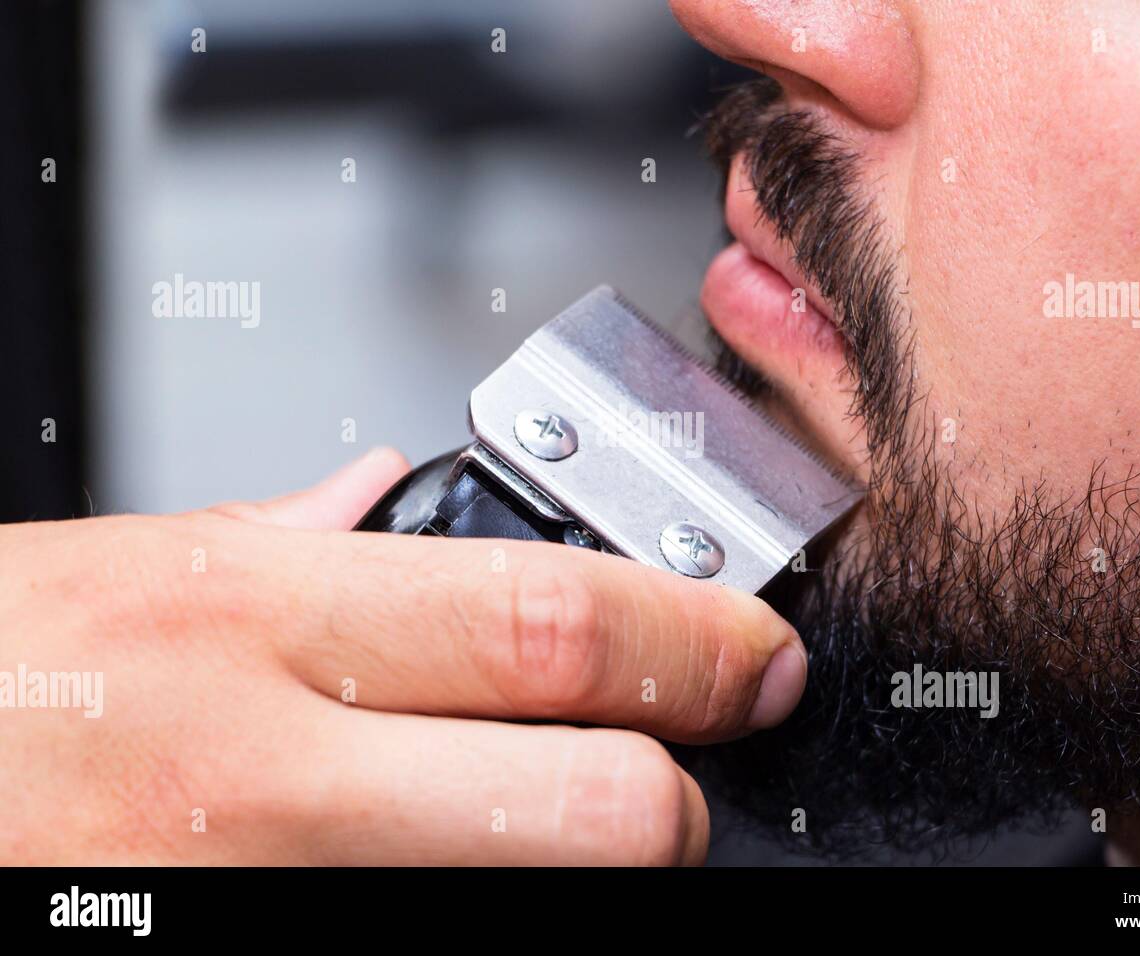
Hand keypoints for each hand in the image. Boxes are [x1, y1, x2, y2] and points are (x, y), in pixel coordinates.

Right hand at [0, 449, 805, 864]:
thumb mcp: (107, 569)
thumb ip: (272, 538)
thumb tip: (378, 497)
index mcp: (254, 621)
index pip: (551, 622)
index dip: (693, 640)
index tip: (749, 654)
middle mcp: (267, 771)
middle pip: (594, 804)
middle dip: (679, 800)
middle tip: (683, 775)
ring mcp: (260, 898)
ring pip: (522, 898)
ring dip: (563, 864)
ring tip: (527, 815)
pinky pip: (421, 940)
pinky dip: (465, 904)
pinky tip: (427, 864)